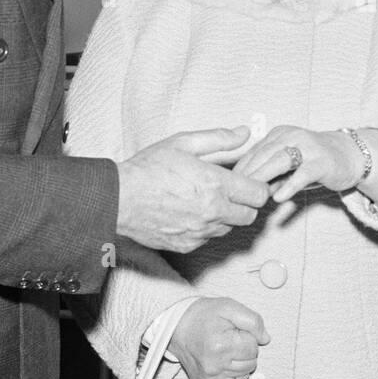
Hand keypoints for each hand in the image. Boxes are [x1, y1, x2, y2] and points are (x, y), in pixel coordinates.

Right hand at [116, 127, 268, 252]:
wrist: (118, 198)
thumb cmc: (148, 168)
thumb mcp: (184, 143)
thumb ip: (219, 138)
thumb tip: (245, 133)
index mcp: (215, 184)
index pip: (259, 194)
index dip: (257, 186)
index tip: (247, 181)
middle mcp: (212, 212)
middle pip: (250, 216)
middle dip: (245, 204)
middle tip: (231, 192)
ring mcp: (200, 232)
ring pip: (230, 228)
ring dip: (226, 216)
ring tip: (207, 200)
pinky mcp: (187, 245)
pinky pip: (208, 239)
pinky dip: (206, 228)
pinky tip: (191, 213)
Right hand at [168, 297, 269, 378]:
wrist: (177, 328)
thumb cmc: (204, 316)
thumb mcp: (229, 307)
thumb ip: (253, 321)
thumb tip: (266, 339)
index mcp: (221, 346)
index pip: (253, 348)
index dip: (247, 337)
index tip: (233, 331)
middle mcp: (214, 366)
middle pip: (251, 364)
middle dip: (245, 350)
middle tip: (230, 339)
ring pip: (243, 375)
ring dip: (239, 362)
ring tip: (225, 349)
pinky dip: (231, 372)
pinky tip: (220, 360)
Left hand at [233, 126, 363, 203]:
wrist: (350, 156)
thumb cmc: (314, 162)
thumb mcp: (289, 166)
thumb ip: (270, 175)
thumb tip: (250, 192)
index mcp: (280, 134)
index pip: (254, 150)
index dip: (241, 168)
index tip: (229, 185)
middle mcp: (293, 136)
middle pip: (264, 154)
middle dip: (248, 173)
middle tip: (236, 192)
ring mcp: (309, 147)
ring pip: (280, 160)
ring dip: (264, 177)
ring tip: (253, 194)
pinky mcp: (322, 162)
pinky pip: (303, 174)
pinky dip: (289, 185)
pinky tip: (279, 198)